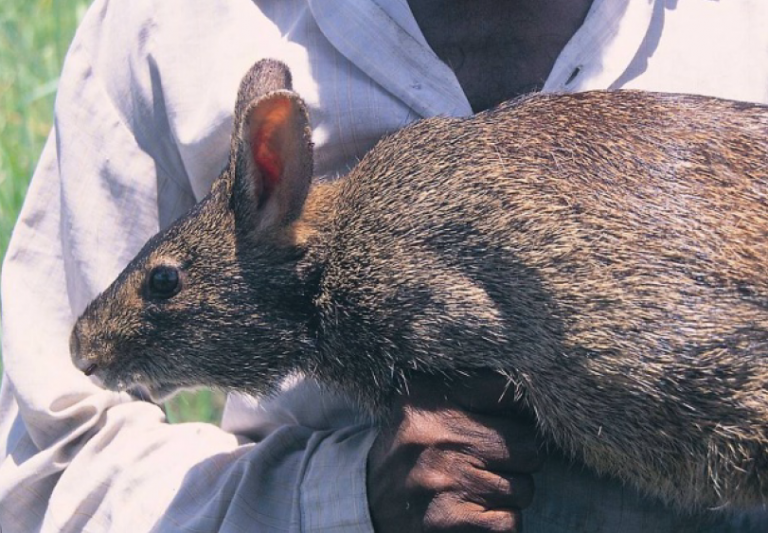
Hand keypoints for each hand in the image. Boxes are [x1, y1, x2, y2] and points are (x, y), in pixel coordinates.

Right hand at [367, 372, 543, 532]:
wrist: (367, 506)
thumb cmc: (411, 454)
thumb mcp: (426, 409)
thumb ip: (472, 391)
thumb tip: (531, 395)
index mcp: (428, 399)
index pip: (504, 391)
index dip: (517, 410)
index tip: (507, 420)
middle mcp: (435, 435)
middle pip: (526, 445)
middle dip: (517, 461)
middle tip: (488, 465)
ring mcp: (444, 480)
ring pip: (523, 488)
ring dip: (508, 495)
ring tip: (474, 489)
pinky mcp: (450, 522)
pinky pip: (510, 523)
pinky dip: (499, 524)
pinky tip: (473, 514)